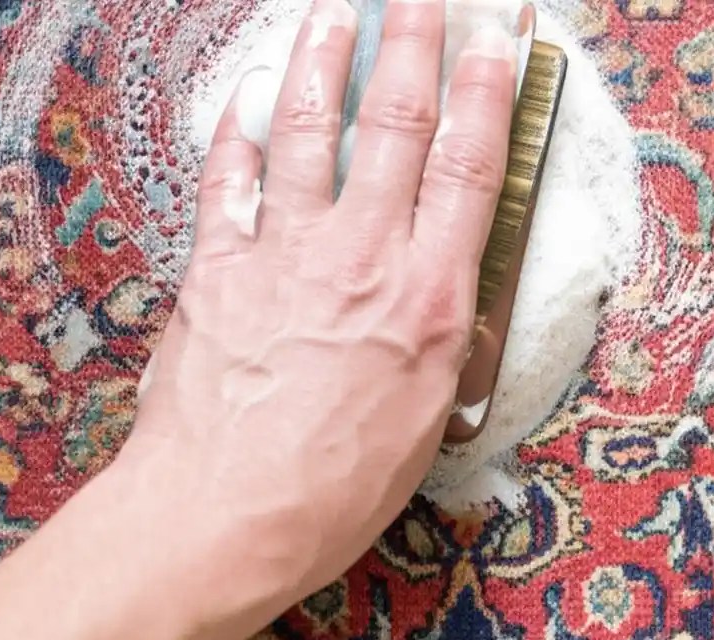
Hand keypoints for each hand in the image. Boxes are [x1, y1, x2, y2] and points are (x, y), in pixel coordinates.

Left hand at [125, 0, 519, 603]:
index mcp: (429, 296)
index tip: (496, 36)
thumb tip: (447, 291)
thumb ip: (441, 337)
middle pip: (393, 124)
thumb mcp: (428, 419)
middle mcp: (361, 255)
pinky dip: (239, 133)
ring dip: (321, 63)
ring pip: (309, 132)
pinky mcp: (217, 267)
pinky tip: (248, 98)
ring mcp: (283, 253)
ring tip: (331, 12)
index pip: (468, 165)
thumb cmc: (334, 490)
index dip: (486, 90)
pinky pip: (230, 180)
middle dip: (410, 44)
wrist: (224, 515)